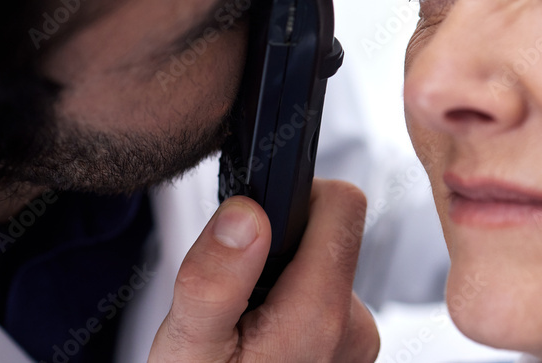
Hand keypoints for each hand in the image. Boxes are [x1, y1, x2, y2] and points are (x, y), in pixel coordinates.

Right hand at [149, 179, 379, 361]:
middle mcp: (353, 330)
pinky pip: (324, 309)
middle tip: (238, 296)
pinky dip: (292, 315)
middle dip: (282, 251)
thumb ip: (216, 277)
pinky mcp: (346, 359)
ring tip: (245, 329)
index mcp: (319, 316)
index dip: (299, 194)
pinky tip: (263, 346)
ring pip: (324, 274)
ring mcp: (354, 349)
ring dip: (284, 287)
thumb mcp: (188, 345)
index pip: (344, 205)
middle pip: (331, 239)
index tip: (258, 223)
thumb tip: (248, 214)